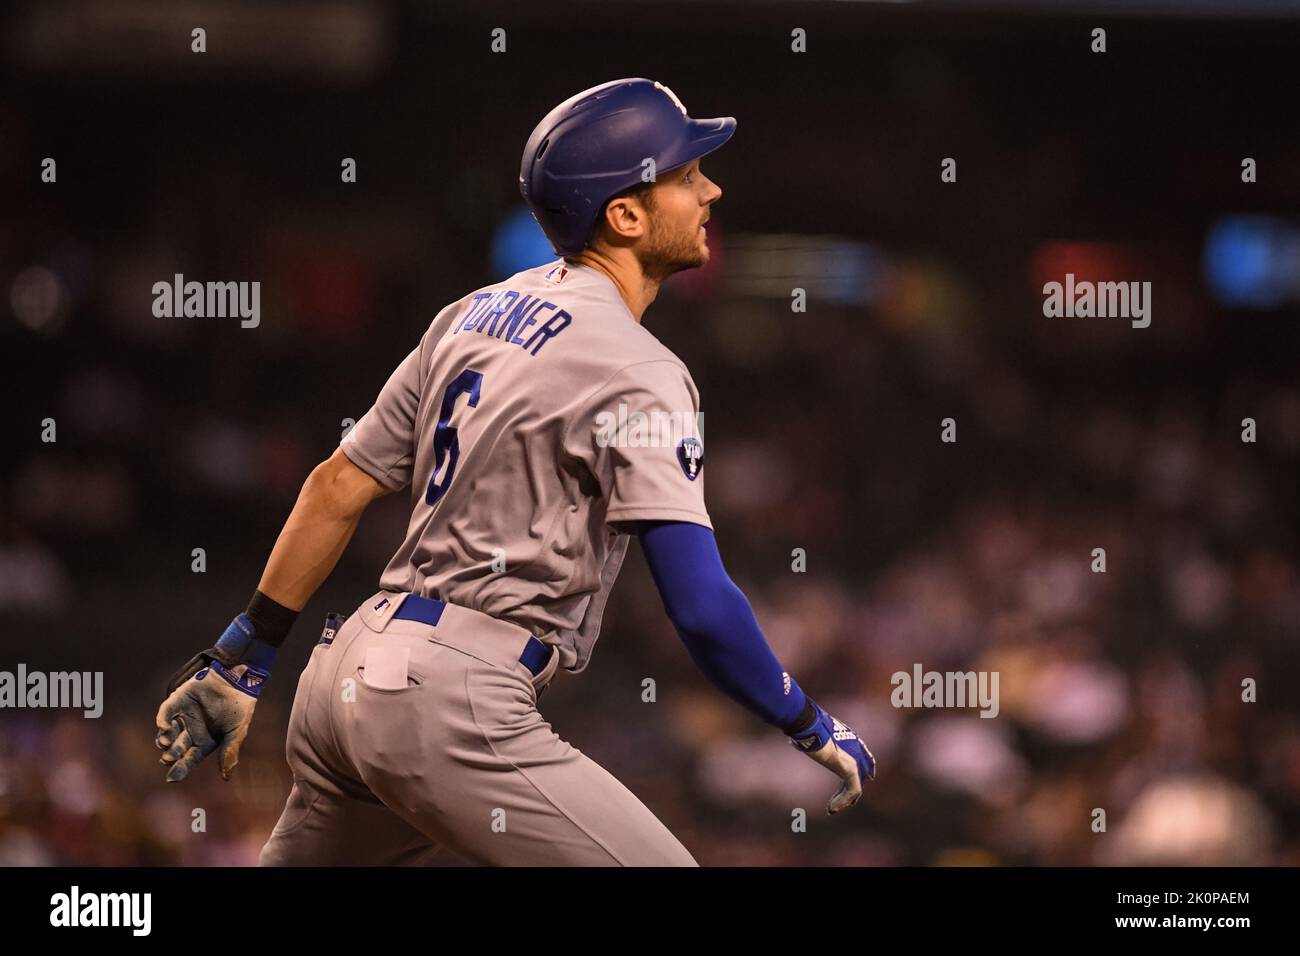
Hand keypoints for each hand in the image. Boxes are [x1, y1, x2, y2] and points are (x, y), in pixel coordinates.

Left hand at [155, 615, 271, 781]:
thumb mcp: (236, 733)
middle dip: (171, 754)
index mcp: (204, 741)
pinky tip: (163, 726)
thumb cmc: (240, 708)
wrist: (239, 680)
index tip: (171, 778)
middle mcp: (192, 730)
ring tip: (165, 743)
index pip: (189, 758)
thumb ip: (229, 752)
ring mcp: (184, 715)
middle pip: (176, 747)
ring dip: (164, 739)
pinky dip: (162, 718)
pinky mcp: (179, 700)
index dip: (180, 768)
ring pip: (168, 731)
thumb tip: (226, 778)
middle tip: (167, 758)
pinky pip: (167, 711)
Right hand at [788, 700, 876, 813]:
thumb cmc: (806, 728)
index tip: (839, 791)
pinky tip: (832, 807)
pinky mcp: (852, 769)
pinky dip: (843, 800)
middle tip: (835, 804)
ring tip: (831, 809)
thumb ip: (807, 740)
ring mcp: (855, 761)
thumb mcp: (808, 734)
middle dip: (846, 793)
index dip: (848, 780)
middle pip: (857, 778)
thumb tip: (793, 740)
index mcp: (848, 742)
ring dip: (843, 800)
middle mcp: (856, 752)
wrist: (811, 728)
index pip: (855, 764)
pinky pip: (853, 790)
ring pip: (855, 787)